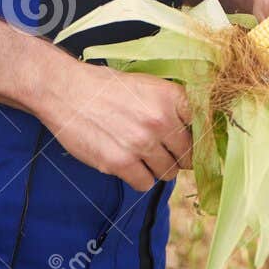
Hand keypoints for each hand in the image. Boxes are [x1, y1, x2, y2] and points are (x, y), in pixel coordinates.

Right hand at [35, 60, 191, 191]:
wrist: (65, 90)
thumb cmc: (105, 87)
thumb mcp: (146, 84)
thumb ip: (172, 105)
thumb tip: (195, 129)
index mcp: (171, 96)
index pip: (203, 129)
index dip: (198, 140)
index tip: (190, 144)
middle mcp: (161, 120)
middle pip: (188, 156)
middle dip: (176, 156)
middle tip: (161, 151)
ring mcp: (141, 143)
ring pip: (168, 172)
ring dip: (157, 168)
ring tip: (140, 155)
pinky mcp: (120, 163)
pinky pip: (144, 184)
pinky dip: (138, 178)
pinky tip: (128, 164)